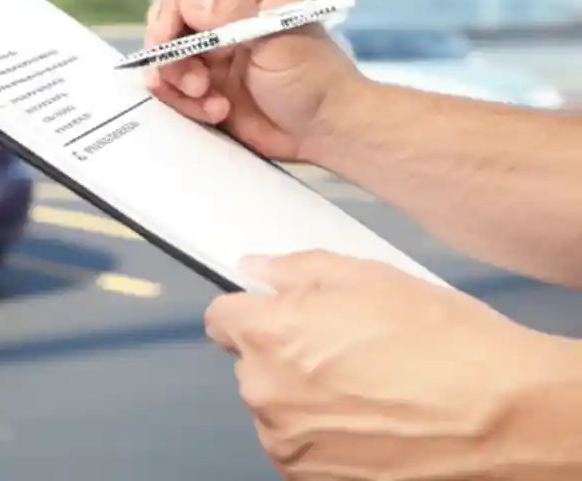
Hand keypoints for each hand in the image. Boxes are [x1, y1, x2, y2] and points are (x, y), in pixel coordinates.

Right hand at [145, 0, 362, 160]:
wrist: (324, 130)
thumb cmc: (313, 78)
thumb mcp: (277, 40)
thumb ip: (232, 16)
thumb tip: (188, 2)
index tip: (168, 33)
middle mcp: (225, 10)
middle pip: (169, 11)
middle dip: (170, 47)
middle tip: (183, 74)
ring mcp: (212, 47)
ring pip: (164, 51)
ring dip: (177, 78)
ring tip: (205, 95)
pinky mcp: (204, 81)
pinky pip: (171, 85)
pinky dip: (185, 101)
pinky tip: (217, 110)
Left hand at [205, 251, 581, 479]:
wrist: (507, 419)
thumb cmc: (448, 346)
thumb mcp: (372, 278)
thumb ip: (298, 270)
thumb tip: (259, 269)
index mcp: (269, 335)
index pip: (221, 318)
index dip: (250, 311)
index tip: (274, 314)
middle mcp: (265, 393)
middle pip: (252, 365)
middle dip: (286, 354)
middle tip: (348, 350)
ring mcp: (287, 444)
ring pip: (278, 409)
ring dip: (306, 399)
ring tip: (373, 390)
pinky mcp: (312, 480)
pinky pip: (303, 448)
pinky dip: (328, 437)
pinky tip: (377, 422)